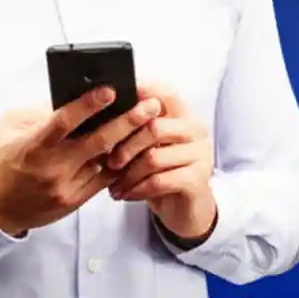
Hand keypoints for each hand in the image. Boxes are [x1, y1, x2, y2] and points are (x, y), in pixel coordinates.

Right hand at [0, 87, 162, 236]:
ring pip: (108, 163)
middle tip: (150, 106)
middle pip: (98, 142)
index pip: (64, 122)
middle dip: (128, 122)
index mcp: (33, 145)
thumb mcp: (10, 127)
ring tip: (151, 125)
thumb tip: (73, 97)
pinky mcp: (76, 200)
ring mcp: (66, 187)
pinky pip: (106, 180)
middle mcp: (52, 167)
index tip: (110, 90)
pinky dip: (122, 163)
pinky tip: (137, 147)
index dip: (88, 105)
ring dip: (132, 143)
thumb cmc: (2, 159)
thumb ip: (39, 112)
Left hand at [104, 83, 216, 242]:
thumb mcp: (148, 145)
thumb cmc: (160, 170)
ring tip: (113, 185)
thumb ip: (136, 126)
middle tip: (109, 162)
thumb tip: (98, 111)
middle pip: (154, 127)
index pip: (165, 93)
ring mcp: (200, 155)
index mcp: (182, 114)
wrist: (185, 207)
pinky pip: (160, 181)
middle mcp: (195, 130)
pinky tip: (125, 194)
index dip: (142, 91)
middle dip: (126, 145)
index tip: (113, 97)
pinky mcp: (198, 180)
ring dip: (128, 174)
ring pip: (154, 158)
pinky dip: (137, 189)